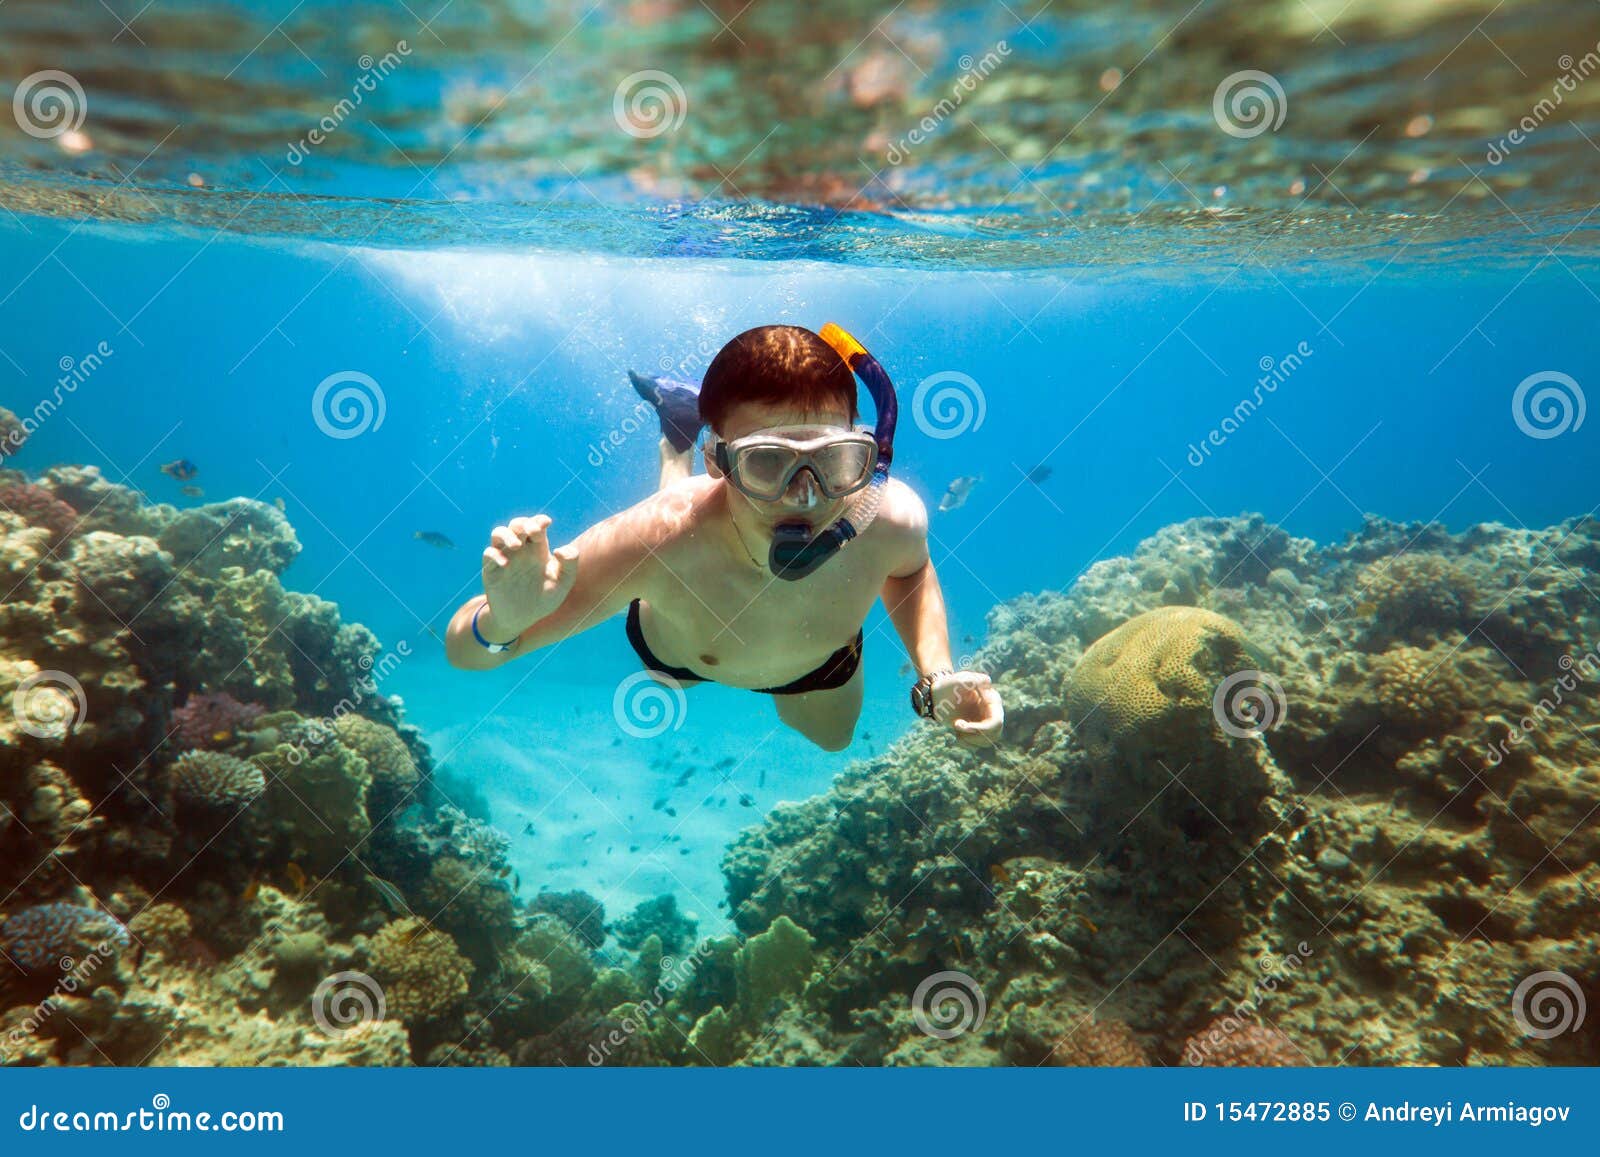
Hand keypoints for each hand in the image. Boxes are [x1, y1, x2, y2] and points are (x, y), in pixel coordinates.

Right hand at [480, 515, 578, 636]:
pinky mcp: (491, 570)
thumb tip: (561, 549)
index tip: (546, 523)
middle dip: (523, 523)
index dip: (540, 520)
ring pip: (498, 533)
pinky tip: (505, 565)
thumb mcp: (562, 584)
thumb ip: (569, 565)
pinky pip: (488, 553)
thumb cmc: (544, 599)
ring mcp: (505, 558)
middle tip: (533, 532)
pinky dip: (495, 555)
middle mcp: (520, 550)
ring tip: (517, 546)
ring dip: (507, 534)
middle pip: (517, 524)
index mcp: (538, 549)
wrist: (522, 619)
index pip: (536, 525)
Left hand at [931, 670, 1003, 747]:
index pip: (996, 722)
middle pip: (993, 735)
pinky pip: (977, 746)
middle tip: (956, 725)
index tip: (958, 725)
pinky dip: (966, 744)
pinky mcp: (976, 731)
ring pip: (986, 742)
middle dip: (973, 735)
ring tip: (956, 726)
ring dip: (969, 740)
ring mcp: (985, 723)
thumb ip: (973, 680)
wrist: (938, 695)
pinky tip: (956, 733)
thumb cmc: (949, 685)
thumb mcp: (960, 680)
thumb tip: (988, 682)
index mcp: (992, 701)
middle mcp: (992, 713)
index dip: (981, 729)